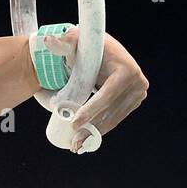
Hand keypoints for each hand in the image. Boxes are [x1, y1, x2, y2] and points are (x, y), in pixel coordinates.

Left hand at [43, 29, 148, 150]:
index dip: (90, 110)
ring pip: (115, 117)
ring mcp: (139, 92)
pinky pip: (118, 116)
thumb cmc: (87, 46)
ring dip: (96, 133)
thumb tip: (48, 41)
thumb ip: (62, 42)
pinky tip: (90, 139)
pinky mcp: (135, 100)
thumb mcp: (75, 42)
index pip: (106, 95)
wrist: (103, 48)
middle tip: (73, 142)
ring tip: (78, 146)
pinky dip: (104, 127)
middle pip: (110, 110)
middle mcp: (137, 82)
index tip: (74, 123)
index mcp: (125, 70)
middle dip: (91, 128)